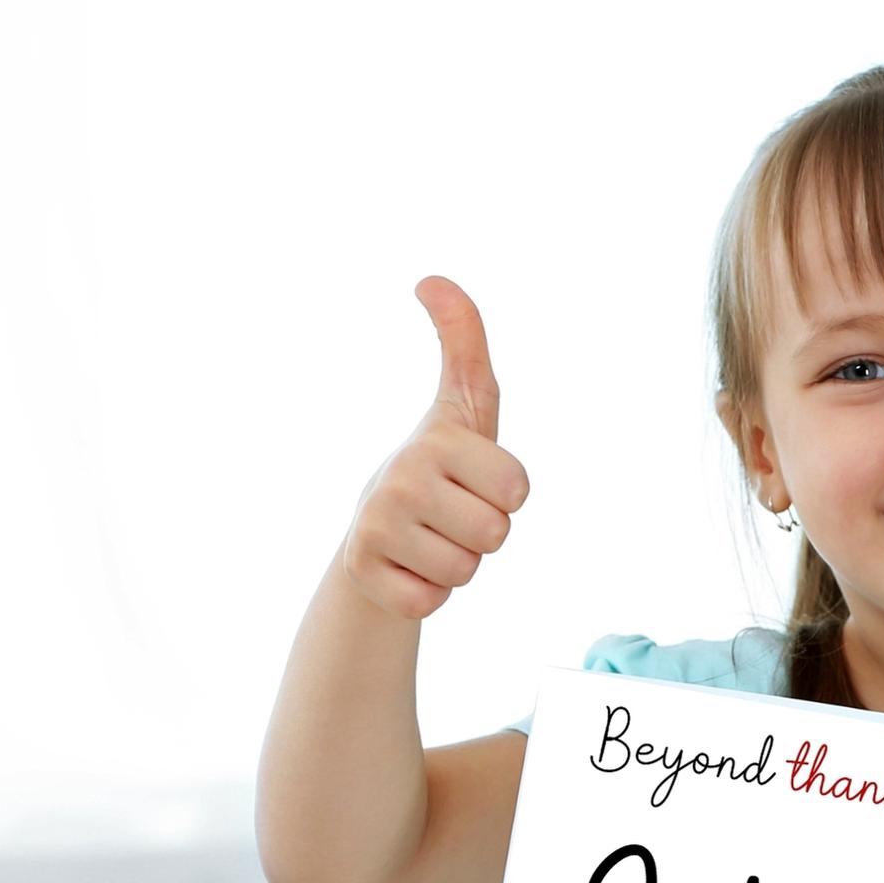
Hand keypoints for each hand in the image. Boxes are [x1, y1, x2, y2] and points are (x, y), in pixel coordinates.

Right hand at [341, 275, 532, 621]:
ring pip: (465, 571)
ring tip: (429, 538)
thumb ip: (463, 338)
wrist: (375, 530)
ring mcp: (377, 529)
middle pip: (496, 534)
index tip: (472, 478)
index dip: (504, 492)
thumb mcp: (464, 401)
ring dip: (455, 563)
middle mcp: (400, 479)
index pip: (517, 490)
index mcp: (436, 440)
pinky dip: (426, 594)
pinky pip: (430, 603)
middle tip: (450, 513)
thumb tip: (431, 278)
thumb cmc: (442, 462)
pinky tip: (407, 567)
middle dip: (483, 531)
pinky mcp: (365, 576)